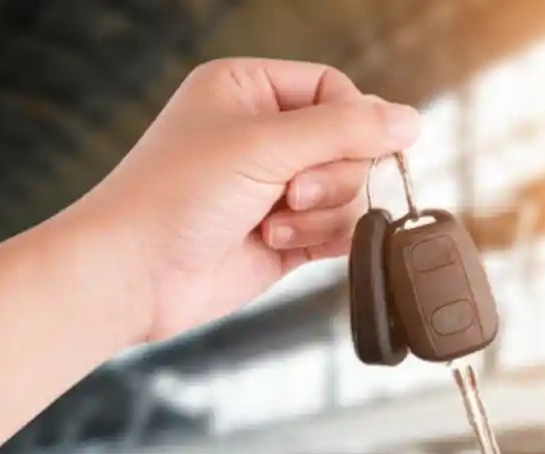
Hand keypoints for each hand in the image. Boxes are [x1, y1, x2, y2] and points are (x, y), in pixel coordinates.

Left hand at [72, 58, 420, 342]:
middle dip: (329, 177)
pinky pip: (337, 231)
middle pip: (350, 146)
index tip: (350, 148)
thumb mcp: (265, 145)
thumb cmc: (173, 195)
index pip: (335, 89)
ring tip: (271, 224)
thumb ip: (346, 131)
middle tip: (287, 193)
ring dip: (319, 213)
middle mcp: (263, 135)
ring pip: (348, 192)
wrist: (132, 274)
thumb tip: (411, 121)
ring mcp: (274, 188)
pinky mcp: (283, 236)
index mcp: (249, 89)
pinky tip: (279, 243)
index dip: (353, 121)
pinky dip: (320, 239)